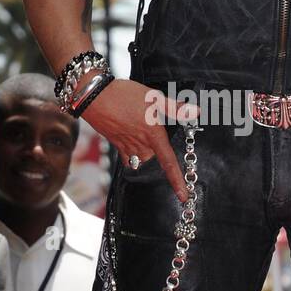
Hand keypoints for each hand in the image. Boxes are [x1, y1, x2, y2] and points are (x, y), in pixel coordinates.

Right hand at [80, 76, 199, 201]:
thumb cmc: (124, 95)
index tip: (183, 195)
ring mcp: (126, 146)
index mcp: (153, 135)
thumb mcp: (153, 97)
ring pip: (142, 160)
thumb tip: (196, 112)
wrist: (94, 96)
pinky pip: (127, 158)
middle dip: (159, 157)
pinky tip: (135, 147)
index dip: (177, 180)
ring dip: (147, 156)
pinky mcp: (115, 143)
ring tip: (148, 144)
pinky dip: (133, 157)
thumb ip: (174, 107)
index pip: (168, 162)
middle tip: (159, 144)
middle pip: (154, 161)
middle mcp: (140, 144)